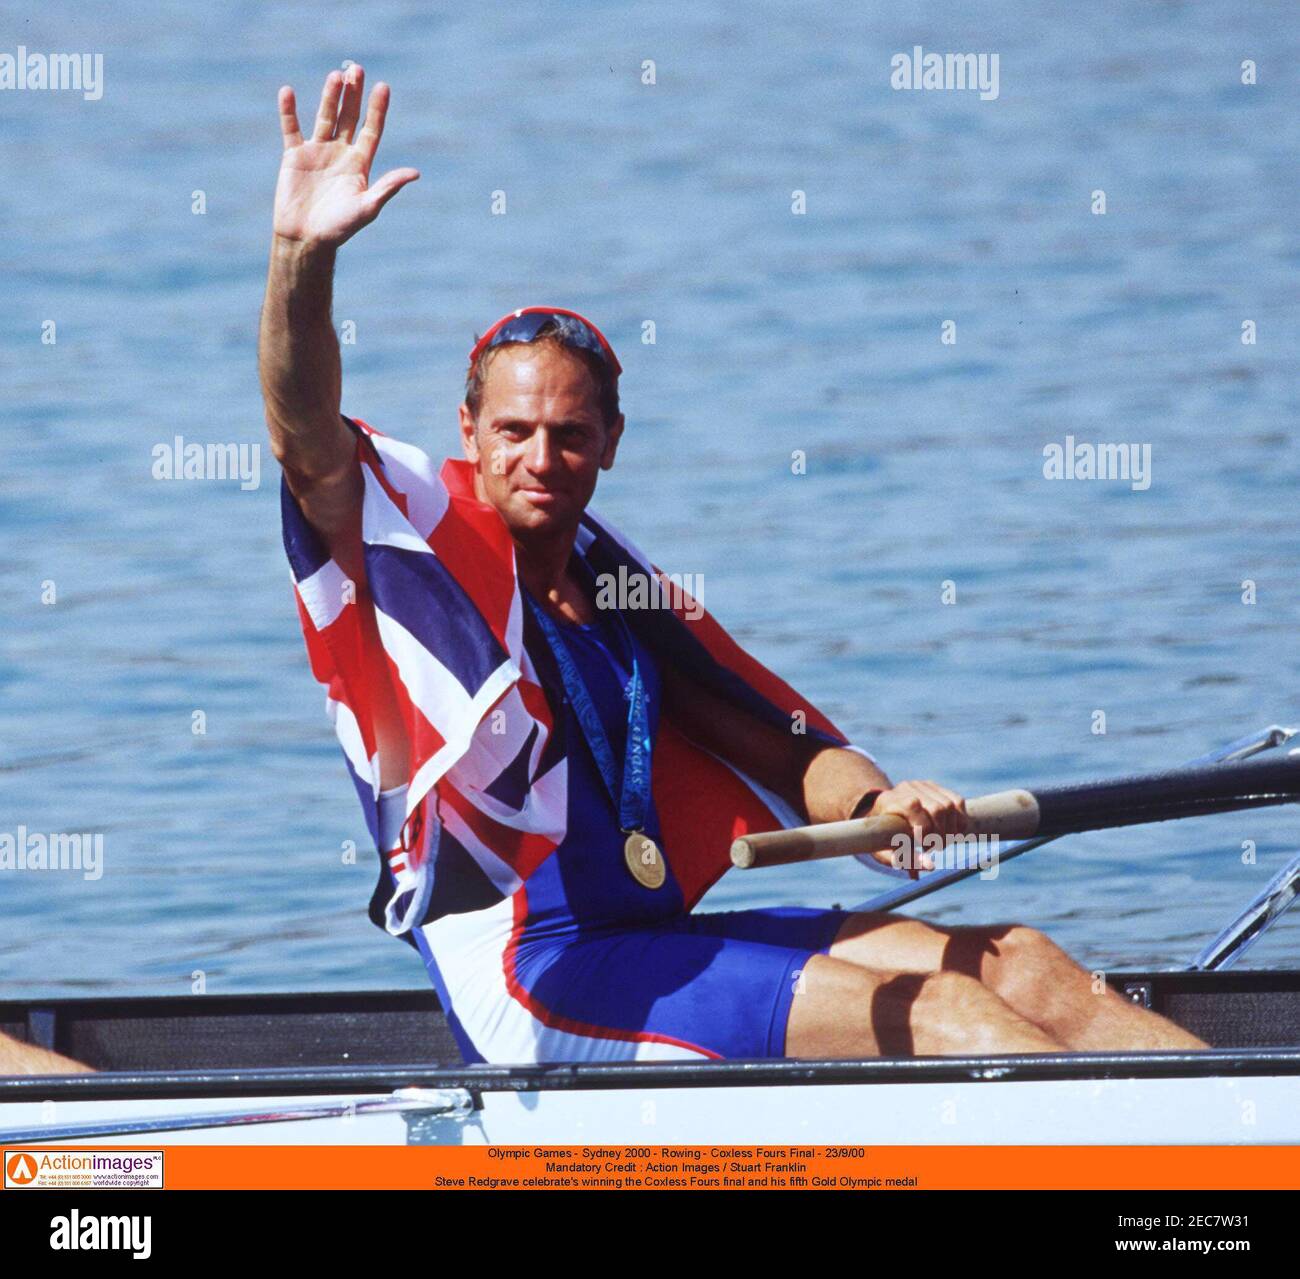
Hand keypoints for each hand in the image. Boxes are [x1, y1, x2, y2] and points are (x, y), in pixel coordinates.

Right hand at [273, 65, 419, 247]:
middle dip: (354, 95)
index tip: (383, 87)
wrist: (307, 239)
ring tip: (336, 75)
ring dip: (330, 96)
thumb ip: (388, 187)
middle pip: (349, 117)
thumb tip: (415, 173)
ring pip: (325, 117)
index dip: (377, 109)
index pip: (371, 130)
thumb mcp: (367, 207)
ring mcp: (317, 151)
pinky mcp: (294, 156)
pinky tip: (288, 92)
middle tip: (357, 69)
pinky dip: (288, 111)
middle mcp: (340, 153)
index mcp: (360, 164)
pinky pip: (291, 128)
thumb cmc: (340, 228)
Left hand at [864, 781, 968, 878]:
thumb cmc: (881, 838)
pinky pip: (957, 801)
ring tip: (942, 842)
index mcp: (891, 800)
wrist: (880, 814)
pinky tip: (950, 832)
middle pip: (938, 808)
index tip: (924, 848)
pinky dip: (959, 819)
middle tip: (937, 848)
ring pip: (951, 805)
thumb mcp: (886, 852)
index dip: (925, 831)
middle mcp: (907, 788)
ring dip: (951, 829)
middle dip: (942, 833)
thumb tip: (931, 867)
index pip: (914, 807)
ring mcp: (922, 786)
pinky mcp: (935, 788)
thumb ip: (906, 860)